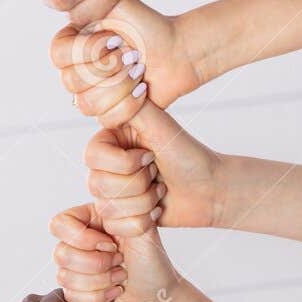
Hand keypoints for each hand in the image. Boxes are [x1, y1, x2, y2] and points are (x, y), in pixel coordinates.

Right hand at [50, 204, 180, 301]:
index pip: (60, 224)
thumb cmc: (153, 262)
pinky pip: (71, 296)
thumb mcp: (142, 230)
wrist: (159, 296)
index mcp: (90, 220)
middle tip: (120, 262)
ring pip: (64, 277)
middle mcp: (79, 243)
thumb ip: (121, 213)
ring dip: (100, 281)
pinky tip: (115, 291)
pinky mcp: (77, 291)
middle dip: (97, 264)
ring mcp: (76, 268)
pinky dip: (97, 297)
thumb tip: (106, 200)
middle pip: (61, 253)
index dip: (82, 238)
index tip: (112, 244)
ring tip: (121, 276)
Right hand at [51, 0, 197, 120]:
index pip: (58, 55)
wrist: (177, 52)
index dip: (88, 50)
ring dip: (121, 86)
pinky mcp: (108, 113)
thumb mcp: (117, 2)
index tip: (116, 39)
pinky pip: (105, 119)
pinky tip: (143, 90)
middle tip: (133, 55)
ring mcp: (90, 94)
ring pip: (87, 104)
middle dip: (109, 68)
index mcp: (72, 43)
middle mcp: (75, 70)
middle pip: (71, 82)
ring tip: (140, 71)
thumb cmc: (149, 27)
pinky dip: (129, 105)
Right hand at [83, 102, 222, 231]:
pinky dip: (143, 222)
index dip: (125, 163)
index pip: (92, 157)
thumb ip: (132, 105)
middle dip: (139, 184)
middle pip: (98, 185)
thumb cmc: (190, 157)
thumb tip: (115, 73)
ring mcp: (111, 193)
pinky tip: (156, 210)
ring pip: (109, 208)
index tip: (150, 155)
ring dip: (144, 202)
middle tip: (157, 173)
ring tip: (160, 191)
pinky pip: (117, 227)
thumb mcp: (162, 127)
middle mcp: (105, 166)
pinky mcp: (120, 217)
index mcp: (110, 141)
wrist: (210, 191)